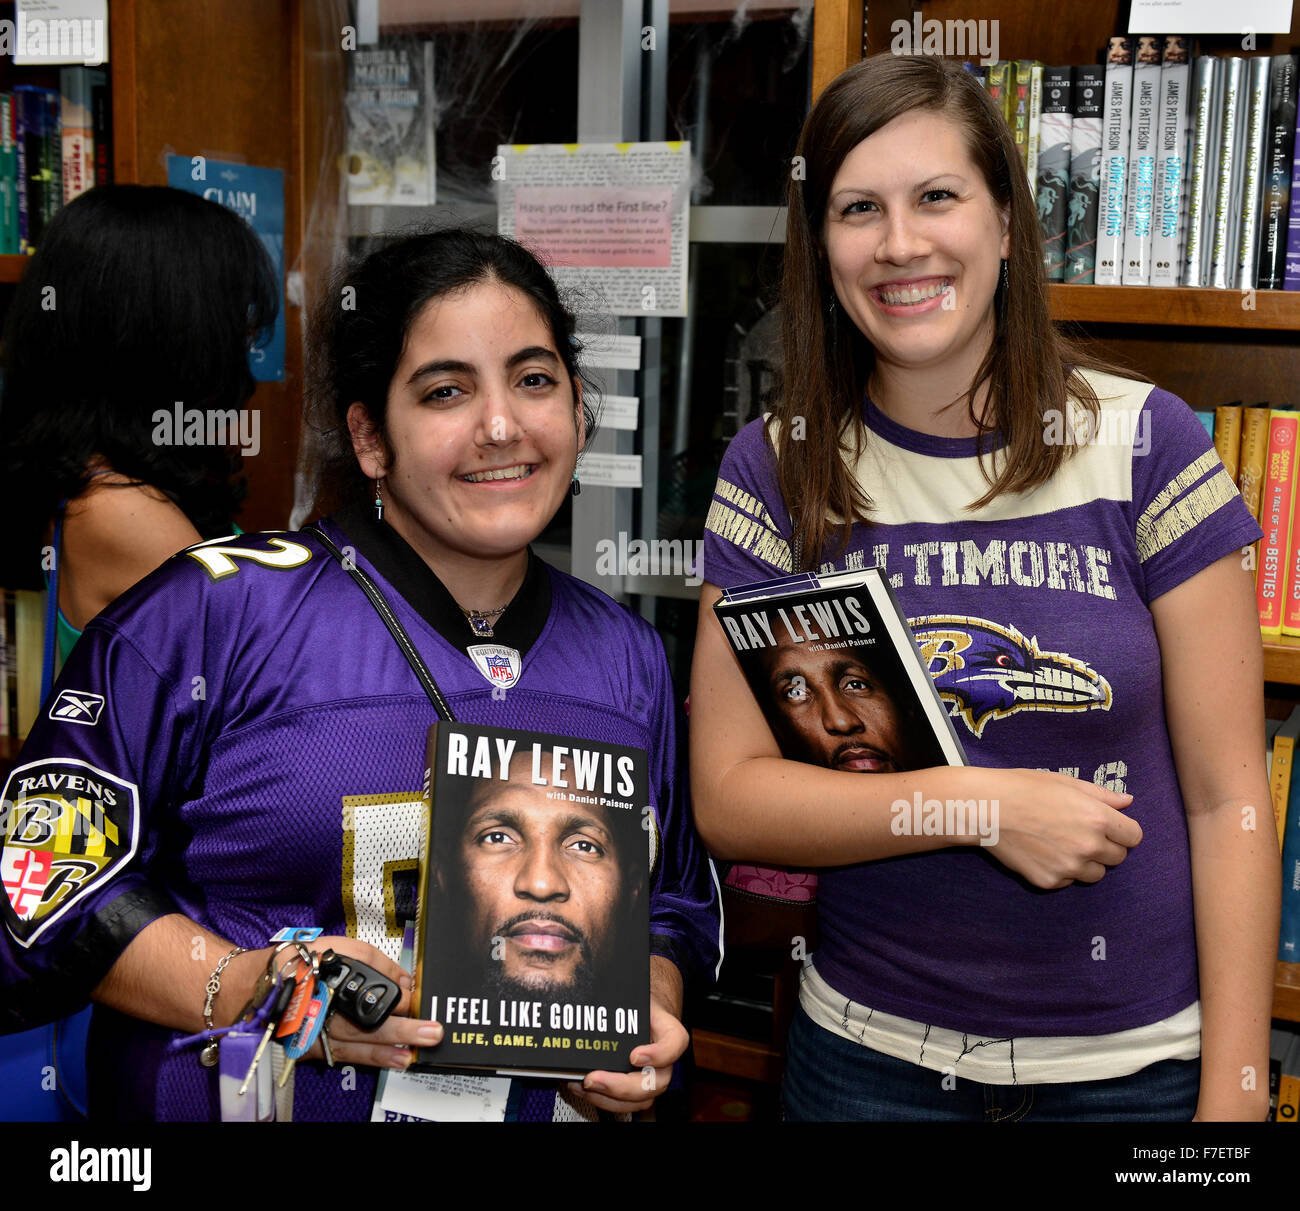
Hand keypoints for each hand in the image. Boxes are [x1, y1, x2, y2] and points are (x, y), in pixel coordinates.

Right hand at [222, 936, 440, 1070]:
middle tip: (432, 1032)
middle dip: (405, 1029)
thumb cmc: (299, 964)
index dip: (402, 997)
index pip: (376, 991)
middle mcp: (328, 1010)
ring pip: (361, 1045)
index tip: (421, 1000)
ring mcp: (320, 1033)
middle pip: (371, 1023)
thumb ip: (374, 961)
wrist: (255, 989)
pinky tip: (395, 1059)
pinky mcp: (314, 1049)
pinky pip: (348, 1056)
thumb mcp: (339, 948)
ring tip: (417, 1053)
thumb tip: (405, 979)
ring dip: (392, 1050)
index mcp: (335, 980)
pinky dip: (373, 1059)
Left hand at [566, 998, 689, 1113]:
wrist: (648, 1005)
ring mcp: (653, 1074)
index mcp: (668, 1029)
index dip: (659, 1054)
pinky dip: (604, 1100)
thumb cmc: (640, 998)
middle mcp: (665, 1057)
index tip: (634, 1055)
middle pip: (656, 1082)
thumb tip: (582, 987)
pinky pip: (627, 1102)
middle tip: (594, 1079)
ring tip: (583, 1084)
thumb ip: (617, 990)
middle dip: (622, 1086)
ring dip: (610, 1098)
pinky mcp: (637, 1084)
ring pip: (641, 1098)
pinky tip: (581, 1086)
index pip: (675, 1043)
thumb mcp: (634, 988)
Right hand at [976, 768, 1141, 888]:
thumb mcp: (1065, 782)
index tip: (1108, 827)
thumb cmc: (1022, 788)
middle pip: (1118, 857)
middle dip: (1105, 846)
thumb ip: (1102, 796)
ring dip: (1086, 862)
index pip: (1134, 836)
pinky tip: (1042, 852)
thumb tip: (1128, 803)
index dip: (1122, 830)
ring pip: (1096, 874)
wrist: (985, 808)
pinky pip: (1067, 881)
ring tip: (1060, 844)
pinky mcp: (1049, 881)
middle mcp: (1088, 845)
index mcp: (1097, 818)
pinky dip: (1060, 871)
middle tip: (1078, 833)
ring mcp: (1069, 867)